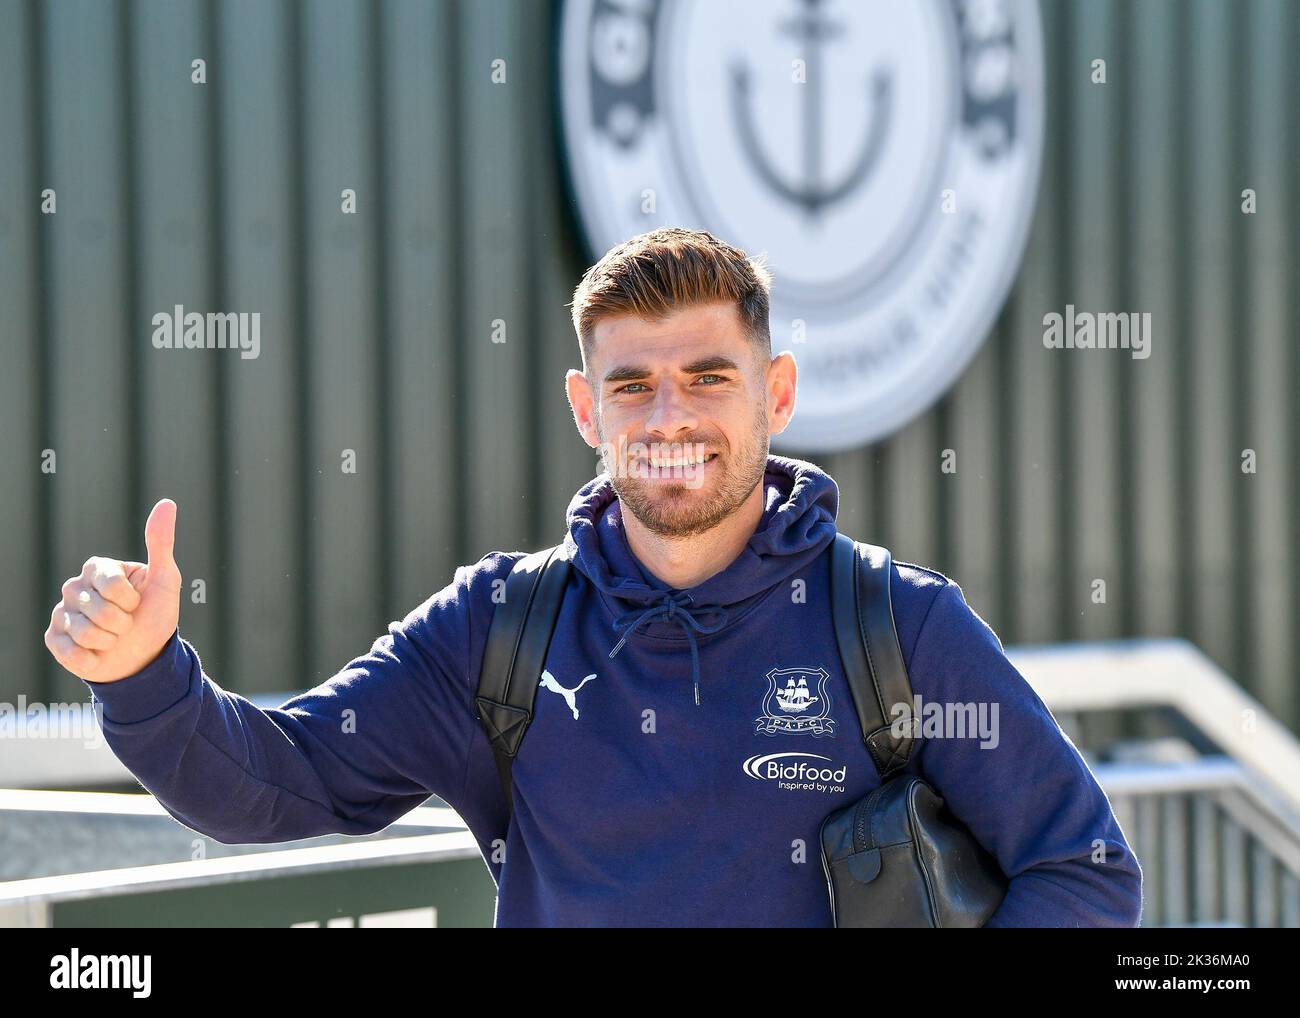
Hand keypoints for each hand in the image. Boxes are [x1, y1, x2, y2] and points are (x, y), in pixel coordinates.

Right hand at [45, 499, 183, 682]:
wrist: (144, 656)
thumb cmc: (154, 614)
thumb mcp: (165, 579)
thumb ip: (161, 543)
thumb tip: (167, 503)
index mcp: (98, 569)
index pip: (111, 585)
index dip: (130, 600)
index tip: (137, 602)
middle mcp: (75, 587)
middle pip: (99, 611)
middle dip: (122, 623)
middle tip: (126, 624)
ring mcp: (62, 613)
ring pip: (84, 633)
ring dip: (109, 641)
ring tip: (113, 638)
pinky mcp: (54, 640)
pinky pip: (69, 652)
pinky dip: (91, 658)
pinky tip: (98, 654)